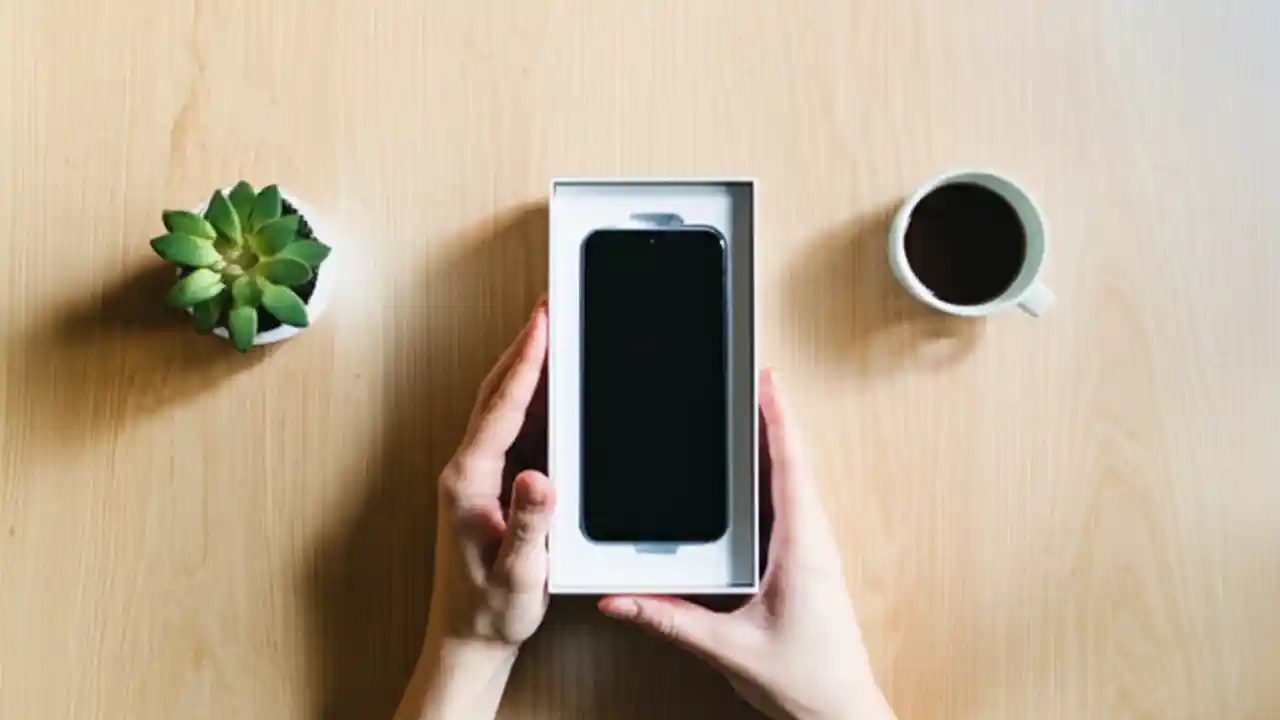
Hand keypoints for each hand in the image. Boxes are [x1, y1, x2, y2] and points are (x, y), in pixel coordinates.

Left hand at [396, 301, 552, 719]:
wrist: (470, 637)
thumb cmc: (489, 609)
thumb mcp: (518, 572)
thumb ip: (531, 523)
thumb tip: (541, 475)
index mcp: (468, 482)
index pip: (500, 408)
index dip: (525, 362)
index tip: (542, 324)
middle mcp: (466, 470)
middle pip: (496, 392)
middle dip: (524, 346)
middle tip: (549, 307)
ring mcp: (476, 474)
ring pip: (502, 405)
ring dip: (527, 367)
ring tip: (555, 332)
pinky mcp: (489, 483)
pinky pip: (512, 428)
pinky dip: (532, 399)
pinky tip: (554, 388)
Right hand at [599, 370, 894, 719]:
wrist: (842, 714)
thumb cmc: (806, 682)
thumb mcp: (729, 650)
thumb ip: (670, 621)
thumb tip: (621, 600)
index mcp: (802, 549)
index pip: (791, 468)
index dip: (778, 419)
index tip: (765, 380)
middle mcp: (812, 543)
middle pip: (792, 466)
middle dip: (770, 420)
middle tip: (746, 382)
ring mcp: (812, 553)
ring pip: (792, 486)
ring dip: (773, 449)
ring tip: (746, 415)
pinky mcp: (805, 566)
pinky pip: (788, 510)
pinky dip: (771, 481)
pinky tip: (751, 478)